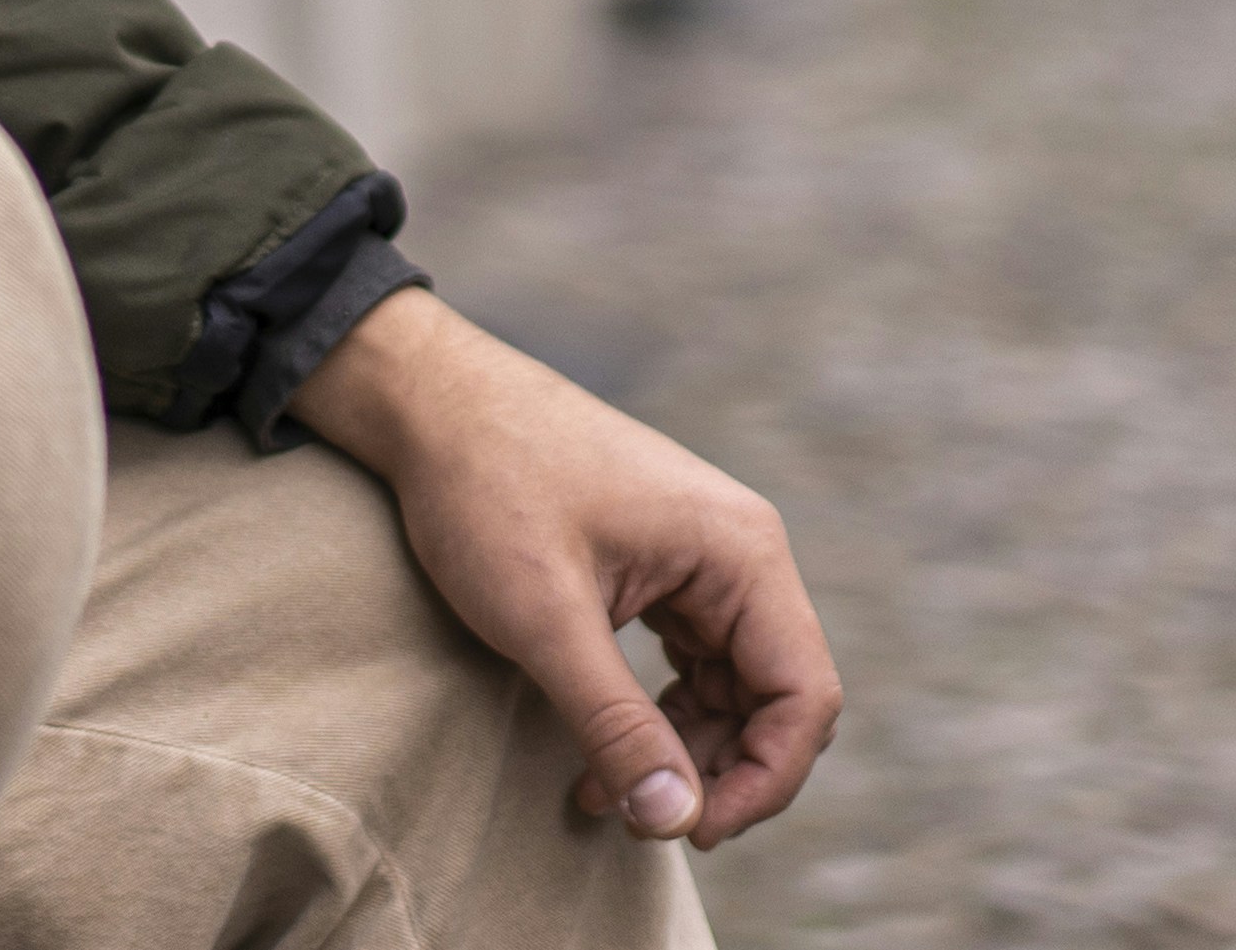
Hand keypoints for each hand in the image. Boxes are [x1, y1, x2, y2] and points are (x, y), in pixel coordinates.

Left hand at [286, 289, 839, 848]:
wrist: (430, 403)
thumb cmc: (487, 489)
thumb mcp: (546, 621)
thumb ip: (616, 724)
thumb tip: (675, 821)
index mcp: (739, 551)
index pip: (805, 695)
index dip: (764, 781)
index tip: (688, 832)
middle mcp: (738, 552)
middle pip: (776, 698)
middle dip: (717, 774)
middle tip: (639, 823)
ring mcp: (701, 558)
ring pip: (731, 689)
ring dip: (680, 754)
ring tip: (600, 798)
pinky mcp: (662, 567)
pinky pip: (690, 663)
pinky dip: (654, 718)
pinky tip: (598, 756)